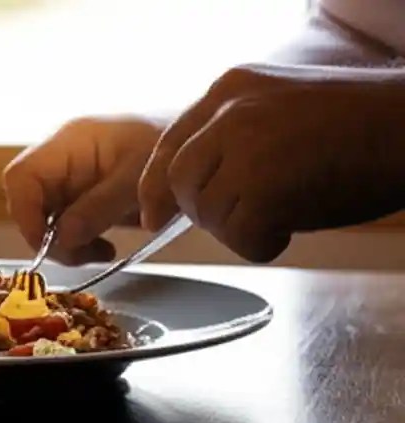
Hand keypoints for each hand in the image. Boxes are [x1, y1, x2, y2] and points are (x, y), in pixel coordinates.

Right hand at [3, 115, 164, 264]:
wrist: (207, 142)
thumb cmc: (174, 147)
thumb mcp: (138, 180)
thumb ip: (98, 208)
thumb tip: (61, 239)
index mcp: (70, 142)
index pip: (21, 177)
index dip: (24, 214)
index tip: (48, 245)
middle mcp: (63, 157)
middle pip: (29, 201)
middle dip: (49, 236)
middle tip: (84, 255)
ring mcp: (73, 175)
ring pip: (45, 217)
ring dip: (66, 243)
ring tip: (101, 252)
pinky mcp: (87, 193)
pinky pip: (66, 222)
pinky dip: (79, 241)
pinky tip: (104, 247)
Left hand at [139, 63, 404, 261]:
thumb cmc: (358, 125)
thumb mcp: (278, 110)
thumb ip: (232, 137)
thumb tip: (197, 187)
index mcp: (230, 89)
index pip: (170, 145)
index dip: (155, 187)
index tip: (152, 216)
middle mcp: (230, 113)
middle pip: (181, 183)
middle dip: (204, 212)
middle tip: (246, 217)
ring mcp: (246, 149)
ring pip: (209, 214)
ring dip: (240, 229)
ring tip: (284, 214)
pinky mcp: (265, 187)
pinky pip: (240, 237)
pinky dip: (261, 245)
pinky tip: (289, 230)